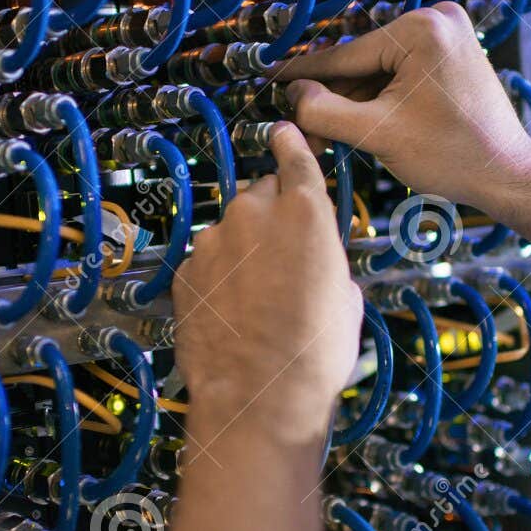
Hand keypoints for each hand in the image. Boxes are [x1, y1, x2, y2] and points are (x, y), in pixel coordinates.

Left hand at [171, 122, 362, 443]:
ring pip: (231, 229)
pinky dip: (218, 274)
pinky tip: (233, 310)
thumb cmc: (316, 353)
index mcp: (305, 212)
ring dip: (243, 247)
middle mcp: (254, 214)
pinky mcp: (185, 271)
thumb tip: (321, 265)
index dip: (292, 144)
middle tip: (285, 252)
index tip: (286, 133)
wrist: (258, 397)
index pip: (296, 156)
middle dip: (273, 211)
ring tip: (258, 295)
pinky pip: (206, 260)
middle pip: (262, 192)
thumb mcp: (346, 301)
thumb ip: (329, 262)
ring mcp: (213, 241)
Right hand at [278, 3, 530, 218]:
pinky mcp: (451, 52)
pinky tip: (359, 124)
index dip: (302, 74)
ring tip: (328, 137)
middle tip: (303, 131)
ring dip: (353, 102)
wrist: (507, 172)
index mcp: (421, 29)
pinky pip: (399, 72)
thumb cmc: (452, 155)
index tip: (267, 75)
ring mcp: (446, 33)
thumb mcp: (378, 134)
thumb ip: (325, 111)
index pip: (346, 56)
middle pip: (362, 62)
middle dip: (332, 99)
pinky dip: (378, 98)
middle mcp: (436, 18)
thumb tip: (292, 94)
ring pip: (378, 70)